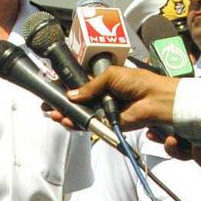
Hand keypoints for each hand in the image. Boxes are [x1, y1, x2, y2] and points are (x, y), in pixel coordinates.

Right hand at [49, 67, 176, 134]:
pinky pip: (88, 125)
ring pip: (79, 114)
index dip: (64, 87)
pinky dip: (77, 124)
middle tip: (47, 106)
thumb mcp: (110, 75)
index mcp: (100, 81)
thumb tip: (72, 94)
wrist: (154, 100)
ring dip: (66, 114)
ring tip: (55, 114)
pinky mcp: (105, 123)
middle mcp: (99, 96)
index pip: (77, 84)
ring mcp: (102, 110)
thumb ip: (90, 85)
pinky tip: (67, 121)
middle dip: (61, 103)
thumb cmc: (138, 82)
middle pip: (75, 101)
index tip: (51, 89)